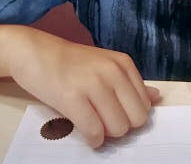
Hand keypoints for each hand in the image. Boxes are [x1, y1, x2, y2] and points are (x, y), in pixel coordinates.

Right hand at [6, 27, 159, 147]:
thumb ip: (131, 83)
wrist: (34, 51)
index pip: (145, 105)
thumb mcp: (105, 65)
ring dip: (106, 134)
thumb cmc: (70, 62)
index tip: (115, 115)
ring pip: (118, 128)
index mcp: (123, 63)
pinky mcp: (71, 97)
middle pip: (136, 119)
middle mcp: (112, 71)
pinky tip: (86, 132)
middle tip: (104, 123)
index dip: (130, 116)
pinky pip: (94, 131)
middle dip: (122, 128)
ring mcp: (92, 83)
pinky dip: (92, 139)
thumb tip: (156, 97)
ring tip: (94, 125)